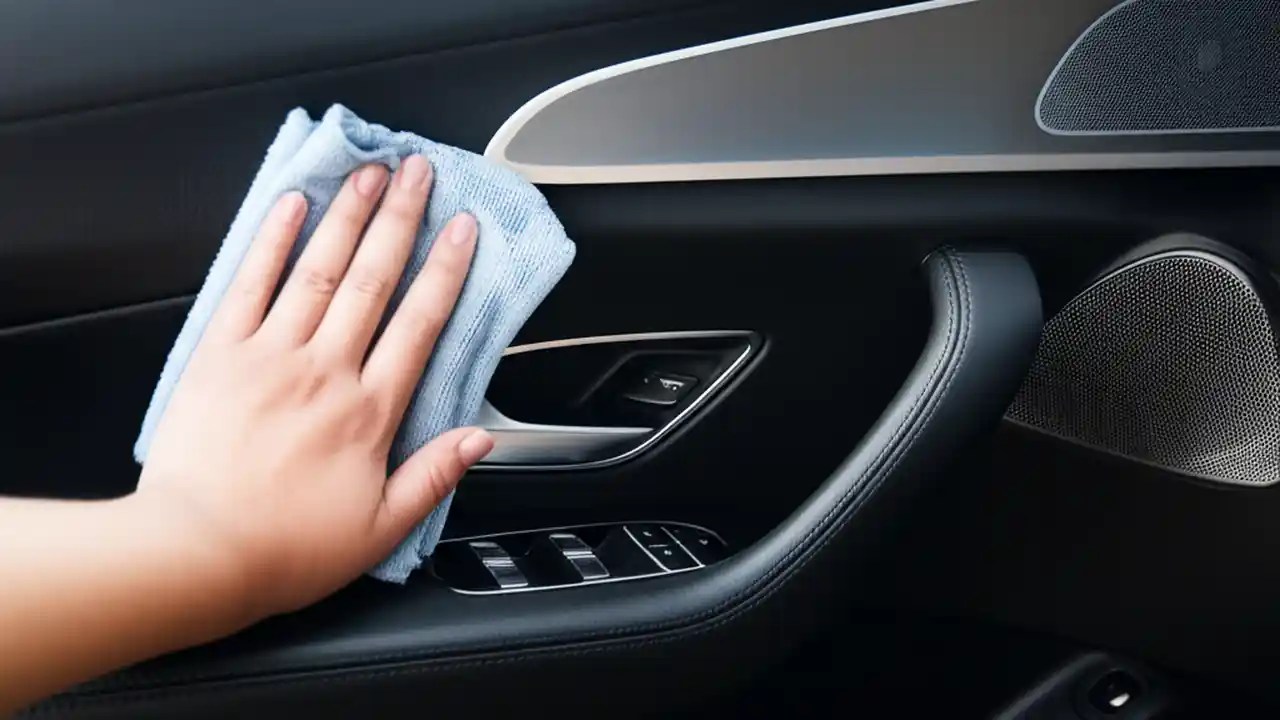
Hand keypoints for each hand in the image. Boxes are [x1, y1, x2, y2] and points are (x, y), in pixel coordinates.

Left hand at [136, 155, 492, 619]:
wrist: (194, 554)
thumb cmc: (284, 549)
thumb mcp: (380, 530)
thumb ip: (434, 476)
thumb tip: (479, 438)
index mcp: (369, 413)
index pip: (419, 324)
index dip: (445, 270)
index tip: (462, 230)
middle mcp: (325, 372)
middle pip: (372, 280)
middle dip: (401, 220)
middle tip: (419, 173)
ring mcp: (270, 357)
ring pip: (318, 270)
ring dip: (347, 216)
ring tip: (369, 173)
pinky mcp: (219, 356)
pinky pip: (249, 285)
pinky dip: (271, 241)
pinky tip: (290, 205)